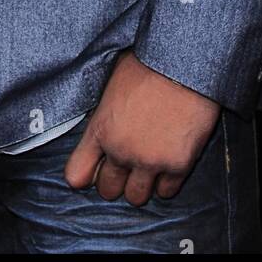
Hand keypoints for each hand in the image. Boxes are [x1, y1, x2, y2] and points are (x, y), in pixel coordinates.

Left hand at [64, 49, 220, 205]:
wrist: (184, 64)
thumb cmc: (148, 63)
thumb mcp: (112, 83)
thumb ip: (104, 113)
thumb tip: (102, 122)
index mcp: (100, 129)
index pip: (77, 174)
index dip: (86, 173)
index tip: (96, 167)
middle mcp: (120, 150)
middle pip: (107, 190)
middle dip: (115, 181)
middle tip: (127, 166)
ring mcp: (149, 161)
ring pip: (136, 197)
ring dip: (141, 185)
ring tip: (148, 166)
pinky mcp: (177, 165)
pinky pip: (166, 191)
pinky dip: (167, 182)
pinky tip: (168, 163)